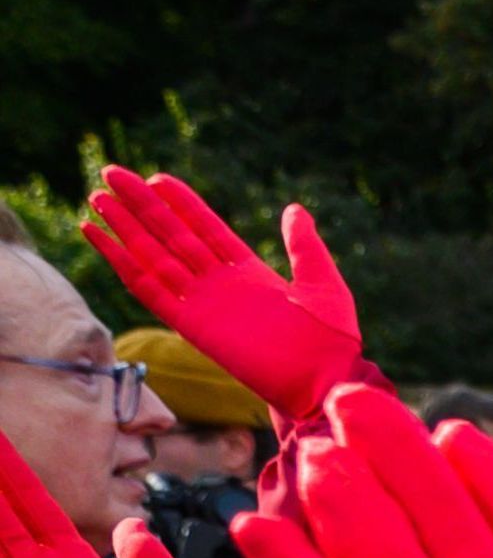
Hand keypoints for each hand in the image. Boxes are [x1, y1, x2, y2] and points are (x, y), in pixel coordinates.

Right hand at [82, 171, 366, 426]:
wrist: (324, 383)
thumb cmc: (332, 341)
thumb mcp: (322, 283)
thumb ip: (304, 246)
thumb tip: (294, 208)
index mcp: (248, 272)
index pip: (206, 228)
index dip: (182, 203)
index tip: (158, 178)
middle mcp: (219, 283)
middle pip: (172, 235)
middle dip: (142, 206)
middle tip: (111, 174)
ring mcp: (202, 302)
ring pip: (154, 256)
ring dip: (125, 227)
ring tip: (97, 198)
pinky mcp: (191, 324)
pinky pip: (148, 288)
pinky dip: (122, 262)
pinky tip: (100, 238)